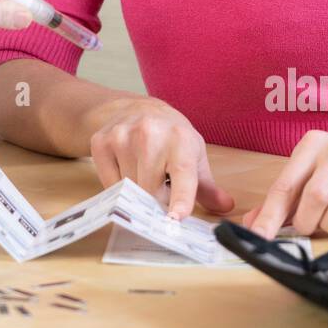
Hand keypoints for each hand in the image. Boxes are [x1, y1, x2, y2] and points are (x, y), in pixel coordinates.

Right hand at [90, 97, 234, 218]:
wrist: (137, 108)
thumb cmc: (171, 136)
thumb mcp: (193, 155)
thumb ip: (207, 186)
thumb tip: (225, 206)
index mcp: (180, 140)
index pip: (182, 175)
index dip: (180, 199)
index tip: (176, 218)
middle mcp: (150, 134)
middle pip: (151, 191)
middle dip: (156, 199)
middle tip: (161, 186)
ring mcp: (122, 137)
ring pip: (129, 189)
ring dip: (137, 191)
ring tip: (144, 171)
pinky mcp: (101, 142)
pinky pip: (110, 184)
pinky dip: (119, 185)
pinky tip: (127, 168)